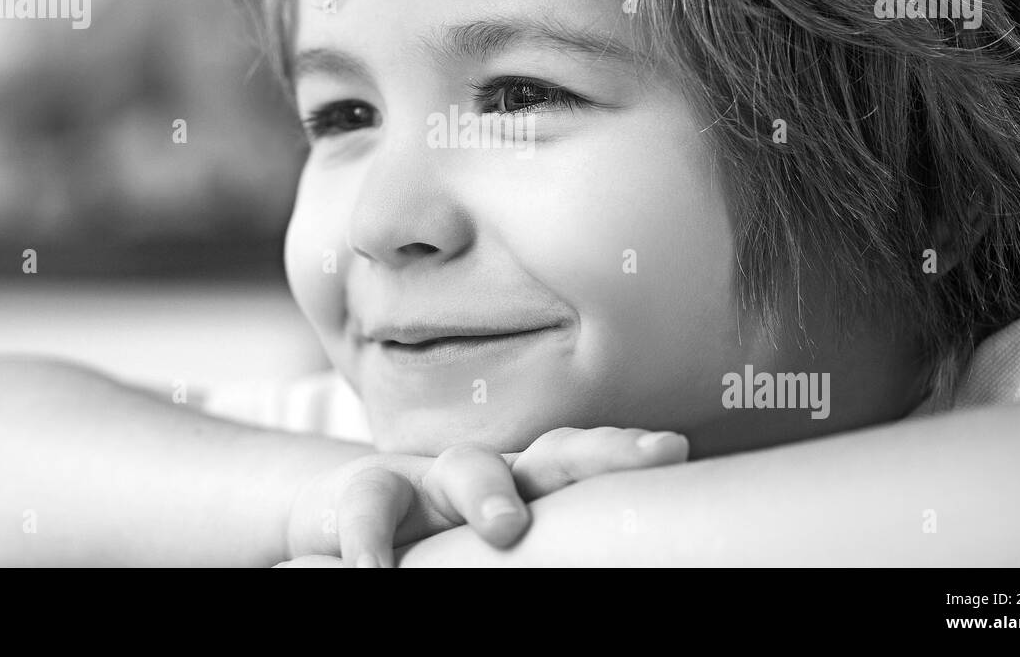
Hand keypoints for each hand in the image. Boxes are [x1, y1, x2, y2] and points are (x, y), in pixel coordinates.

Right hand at [279, 427, 687, 566]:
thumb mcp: (491, 540)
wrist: (346, 514)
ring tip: (507, 527)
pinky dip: (372, 536)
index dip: (627, 453)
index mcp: (531, 486)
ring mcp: (429, 478)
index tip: (674, 451)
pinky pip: (371, 505)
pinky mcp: (367, 494)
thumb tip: (624, 560)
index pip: (586, 463)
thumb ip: (552, 542)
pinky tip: (376, 568)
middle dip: (596, 455)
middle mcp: (492, 472)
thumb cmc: (439, 535)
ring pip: (466, 466)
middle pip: (551, 452)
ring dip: (488, 491)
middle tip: (646, 458)